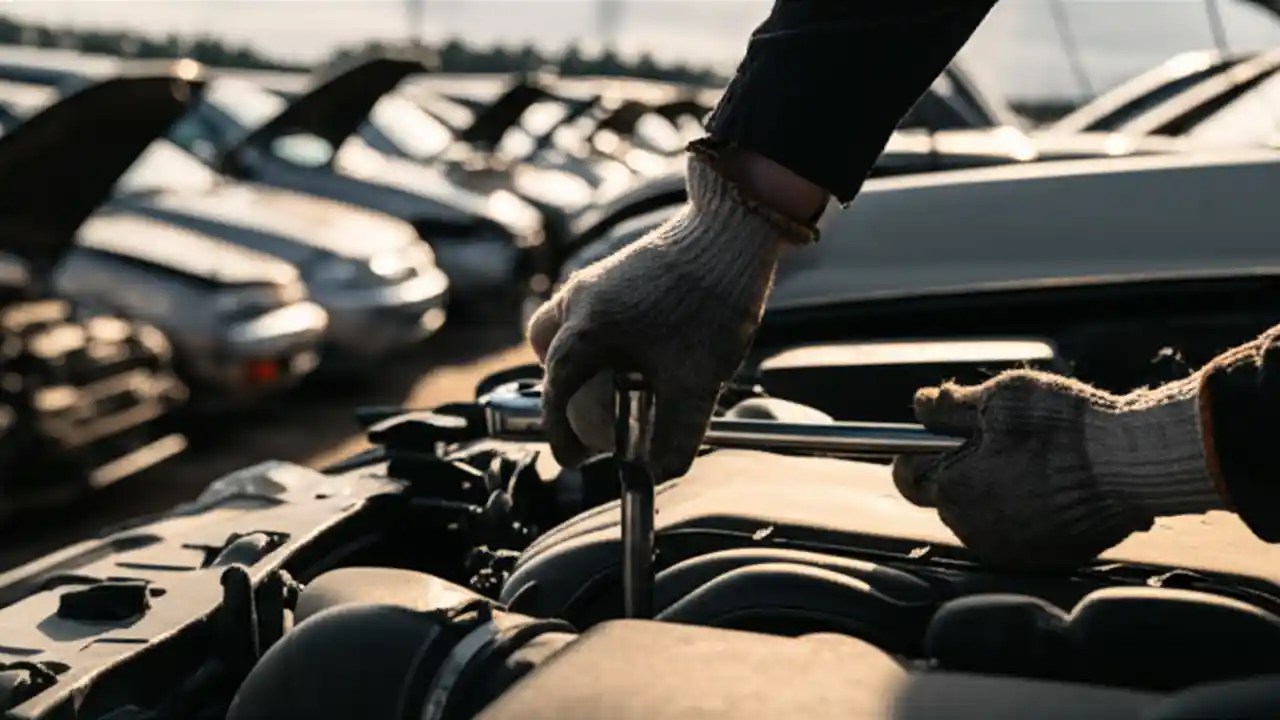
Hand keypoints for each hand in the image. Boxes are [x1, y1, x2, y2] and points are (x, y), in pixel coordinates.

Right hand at [527, 151, 812, 478]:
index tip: (573, 458)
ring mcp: (598, 277)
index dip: (560, 431)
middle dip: (560, 387)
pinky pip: (592, 307)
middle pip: (548, 349)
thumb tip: (662, 472)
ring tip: (612, 380)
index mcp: (586, 328)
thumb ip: (678, 434)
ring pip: (566, 322)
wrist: (733, 233)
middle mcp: (582, 298)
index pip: (556, 390)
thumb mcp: (697, 382)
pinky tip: (641, 347)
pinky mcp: (621, 266)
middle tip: (585, 413)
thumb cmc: (711, 303)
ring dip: (578, 355)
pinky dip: (601, 334)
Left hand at [893, 370, 1225, 568]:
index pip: (908, 474)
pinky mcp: (1047, 559)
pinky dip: (1027, 512)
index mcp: (954, 490)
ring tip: (1031, 462)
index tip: (937, 435)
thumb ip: (949, 407)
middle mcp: (976, 530)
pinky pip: (1021, 534)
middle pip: (948, 497)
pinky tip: (1052, 486)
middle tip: (996, 441)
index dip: (918, 450)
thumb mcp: (999, 397)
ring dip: (995, 492)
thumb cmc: (1065, 427)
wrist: (1135, 464)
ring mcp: (1012, 551)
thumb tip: (921, 405)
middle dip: (961, 470)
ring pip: (985, 517)